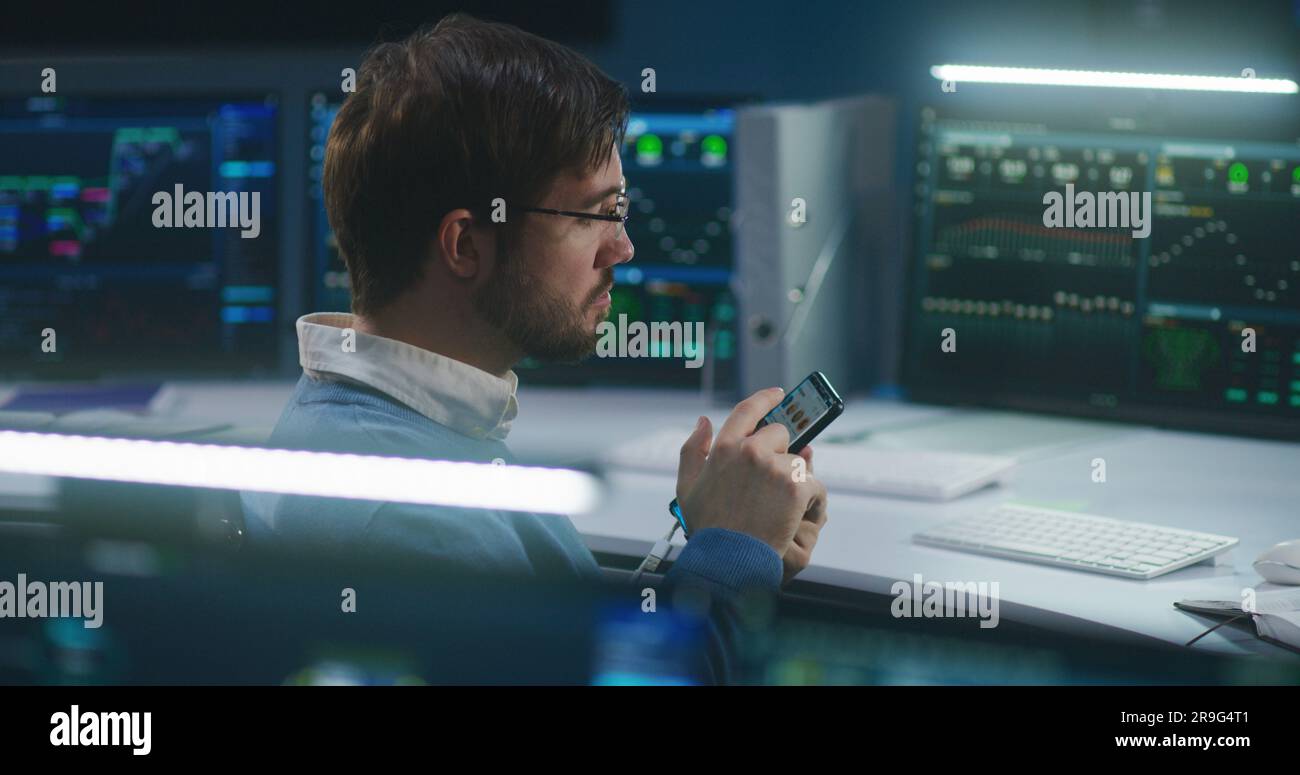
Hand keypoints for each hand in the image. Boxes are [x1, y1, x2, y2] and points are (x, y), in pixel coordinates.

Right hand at [675, 387, 829, 557]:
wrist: (729, 559)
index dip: (765, 399)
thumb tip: (703, 422)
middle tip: (769, 484)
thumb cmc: (708, 527)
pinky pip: (813, 483)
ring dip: (792, 480)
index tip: (778, 395)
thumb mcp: (687, 486)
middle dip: (778, 454)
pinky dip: (809, 499)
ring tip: (775, 507)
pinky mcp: (796, 486)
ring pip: (797, 461)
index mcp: (724, 447)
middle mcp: (750, 451)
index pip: (748, 410)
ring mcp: (775, 467)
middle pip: (779, 434)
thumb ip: (693, 450)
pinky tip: (793, 514)